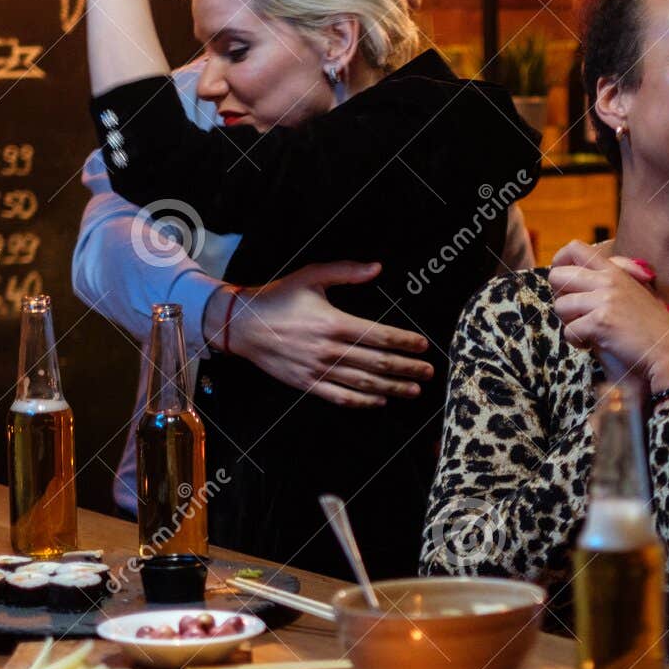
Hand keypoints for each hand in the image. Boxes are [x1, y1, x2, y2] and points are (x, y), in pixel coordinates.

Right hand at [208, 262, 432, 408]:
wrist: (240, 324)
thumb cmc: (278, 297)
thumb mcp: (311, 276)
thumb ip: (346, 271)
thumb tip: (377, 267)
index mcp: (334, 323)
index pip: (379, 336)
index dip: (404, 342)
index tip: (422, 345)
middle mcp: (329, 349)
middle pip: (377, 363)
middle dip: (407, 368)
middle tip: (428, 372)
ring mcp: (318, 370)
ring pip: (363, 383)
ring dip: (392, 388)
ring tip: (414, 390)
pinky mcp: (306, 383)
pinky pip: (340, 397)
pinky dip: (362, 401)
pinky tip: (380, 401)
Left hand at [548, 241, 668, 391]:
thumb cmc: (651, 327)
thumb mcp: (634, 292)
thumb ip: (610, 280)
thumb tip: (578, 275)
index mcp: (614, 271)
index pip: (575, 248)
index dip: (560, 263)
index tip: (564, 284)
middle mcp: (608, 281)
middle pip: (557, 276)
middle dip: (560, 298)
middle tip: (575, 314)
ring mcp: (605, 300)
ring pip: (560, 306)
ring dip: (569, 323)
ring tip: (586, 333)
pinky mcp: (601, 322)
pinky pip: (570, 330)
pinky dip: (577, 342)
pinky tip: (591, 345)